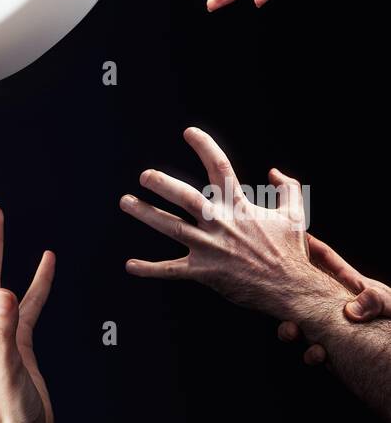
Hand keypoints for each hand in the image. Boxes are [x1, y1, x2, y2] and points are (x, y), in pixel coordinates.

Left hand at [120, 127, 332, 319]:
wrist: (292, 289)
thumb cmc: (292, 252)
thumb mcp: (295, 214)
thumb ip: (287, 188)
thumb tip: (273, 171)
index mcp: (240, 207)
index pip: (220, 168)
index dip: (204, 147)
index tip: (189, 132)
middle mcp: (221, 224)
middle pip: (187, 198)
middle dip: (163, 184)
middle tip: (144, 176)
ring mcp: (211, 248)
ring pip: (172, 228)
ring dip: (146, 214)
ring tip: (126, 202)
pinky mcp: (204, 272)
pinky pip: (171, 270)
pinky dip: (149, 269)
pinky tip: (130, 265)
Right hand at [277, 234, 390, 364]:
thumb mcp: (390, 304)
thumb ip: (374, 300)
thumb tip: (349, 310)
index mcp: (350, 284)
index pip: (325, 258)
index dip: (307, 245)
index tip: (289, 235)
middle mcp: (337, 305)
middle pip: (302, 292)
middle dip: (285, 293)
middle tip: (275, 295)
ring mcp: (335, 328)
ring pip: (302, 325)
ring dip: (290, 329)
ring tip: (292, 331)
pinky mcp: (338, 352)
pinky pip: (315, 352)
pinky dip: (312, 355)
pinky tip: (318, 355)